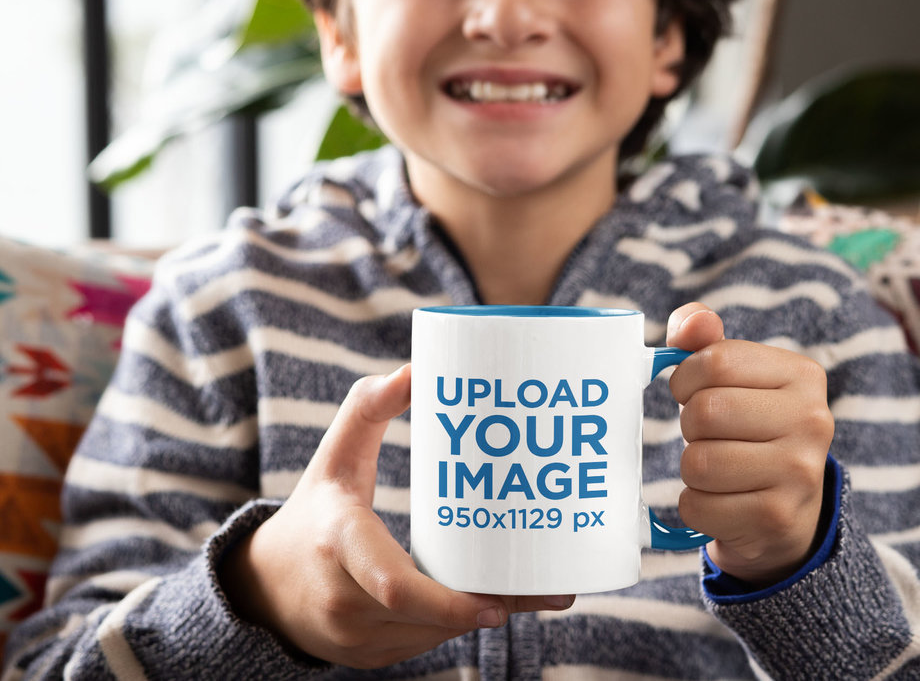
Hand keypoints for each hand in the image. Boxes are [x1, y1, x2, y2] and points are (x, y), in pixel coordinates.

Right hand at [221, 365, 573, 667]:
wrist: (264, 586)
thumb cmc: (312, 512)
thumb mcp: (333, 456)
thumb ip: (368, 408)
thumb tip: (416, 369)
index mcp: (339, 546)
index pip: (394, 584)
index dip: (450, 602)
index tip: (498, 604)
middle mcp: (344, 601)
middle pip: (430, 618)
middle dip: (492, 607)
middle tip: (553, 591)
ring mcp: (353, 639)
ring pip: (433, 636)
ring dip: (481, 616)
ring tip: (535, 592)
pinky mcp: (366, 659)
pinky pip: (423, 645)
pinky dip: (455, 626)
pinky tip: (489, 604)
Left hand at [666, 303, 833, 586]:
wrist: (787, 511)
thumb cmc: (748, 429)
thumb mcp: (735, 378)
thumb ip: (704, 339)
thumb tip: (688, 324)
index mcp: (802, 375)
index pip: (715, 361)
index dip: (686, 379)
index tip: (693, 392)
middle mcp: (812, 421)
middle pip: (704, 412)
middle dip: (690, 426)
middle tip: (709, 437)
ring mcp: (799, 473)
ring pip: (697, 462)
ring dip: (691, 469)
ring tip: (717, 469)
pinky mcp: (776, 517)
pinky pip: (697, 506)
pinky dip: (695, 505)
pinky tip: (721, 501)